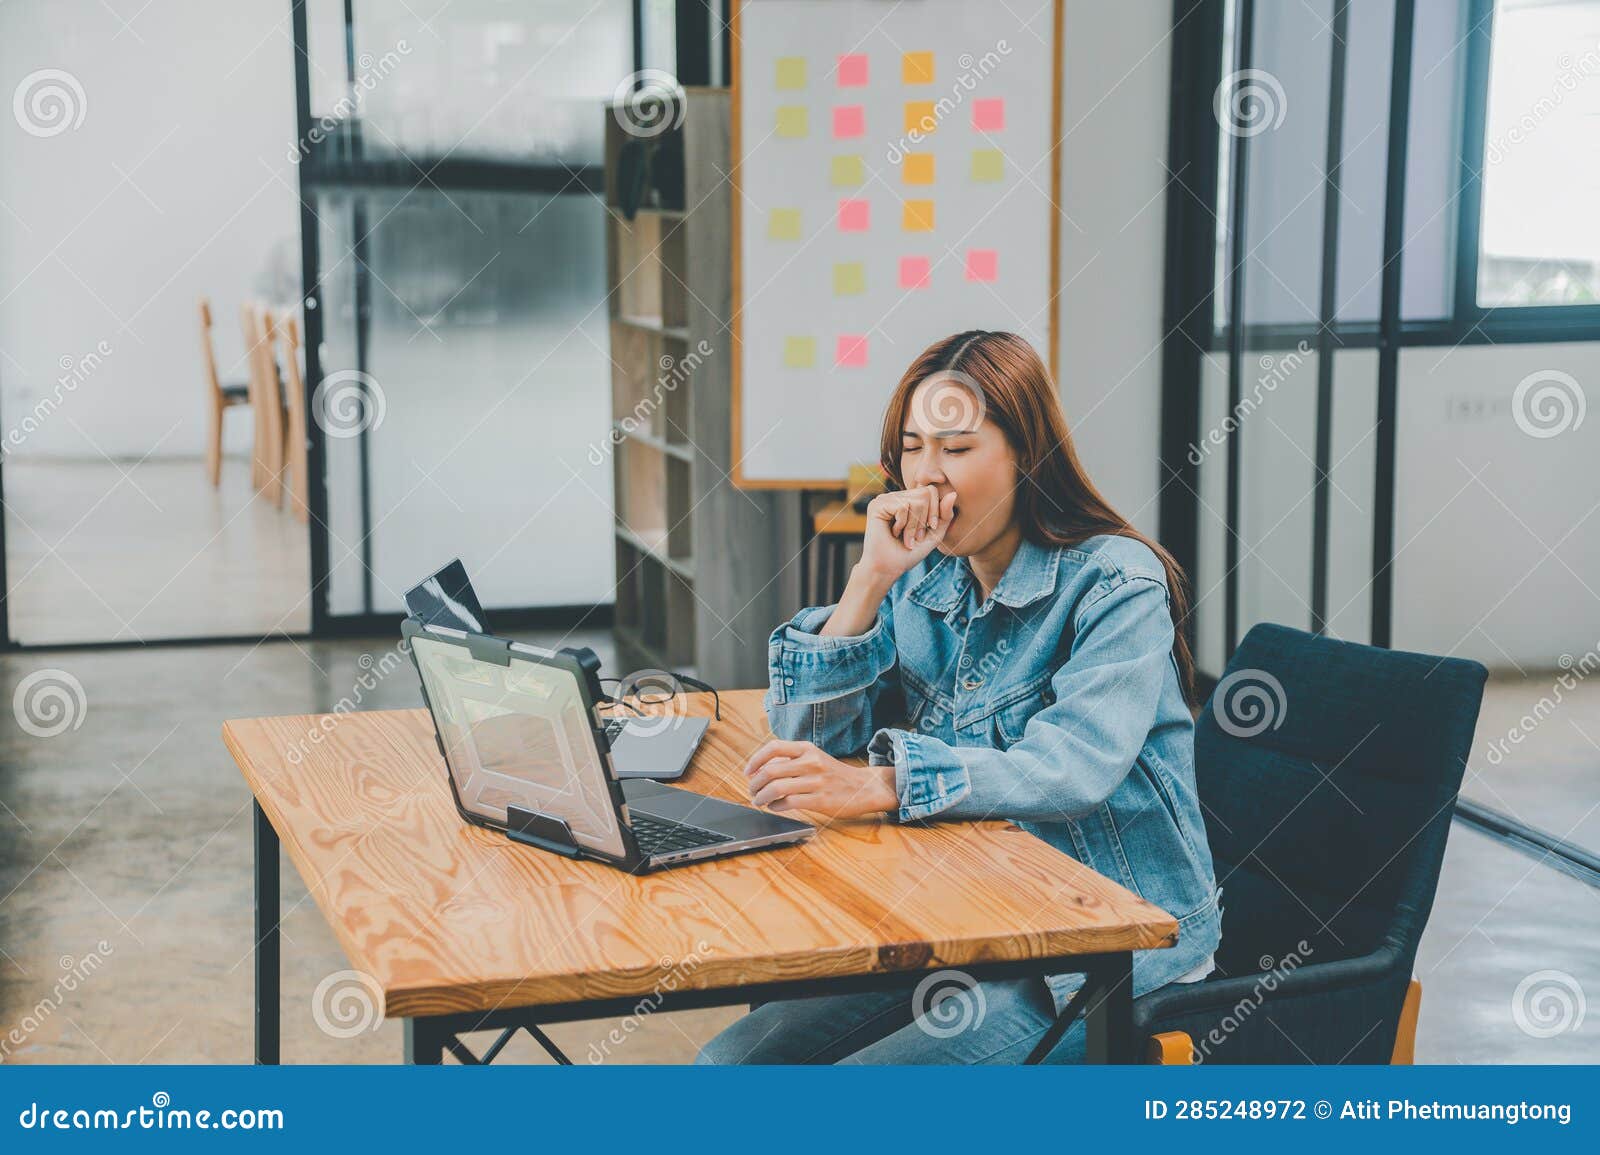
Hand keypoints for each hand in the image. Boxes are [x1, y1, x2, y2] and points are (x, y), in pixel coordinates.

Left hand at [742, 739, 897, 818]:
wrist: (864, 787)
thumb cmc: (834, 774)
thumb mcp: (815, 758)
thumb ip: (791, 761)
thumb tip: (760, 769)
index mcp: (807, 749)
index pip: (774, 748)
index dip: (756, 760)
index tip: (748, 772)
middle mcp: (811, 762)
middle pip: (771, 771)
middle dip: (755, 784)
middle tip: (752, 791)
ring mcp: (816, 782)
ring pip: (777, 788)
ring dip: (762, 797)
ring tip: (759, 801)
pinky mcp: (820, 800)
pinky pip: (789, 803)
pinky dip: (775, 806)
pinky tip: (774, 807)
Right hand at [858, 486, 959, 581]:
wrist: (889, 569)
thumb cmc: (910, 553)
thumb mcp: (935, 534)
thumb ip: (945, 515)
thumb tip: (953, 494)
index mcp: (907, 499)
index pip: (931, 490)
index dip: (936, 510)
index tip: (929, 528)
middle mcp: (895, 496)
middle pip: (926, 493)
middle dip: (925, 518)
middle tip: (916, 536)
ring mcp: (885, 498)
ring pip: (917, 500)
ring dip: (915, 525)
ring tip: (906, 538)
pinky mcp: (877, 505)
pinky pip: (904, 506)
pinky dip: (904, 525)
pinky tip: (894, 533)